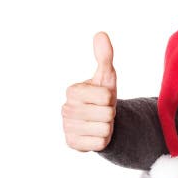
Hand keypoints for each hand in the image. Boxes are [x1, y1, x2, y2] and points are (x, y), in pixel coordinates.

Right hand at [62, 32, 116, 151]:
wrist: (98, 122)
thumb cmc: (101, 98)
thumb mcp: (106, 78)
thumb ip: (104, 57)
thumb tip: (101, 34)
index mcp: (73, 91)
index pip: (106, 97)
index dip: (111, 99)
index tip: (103, 99)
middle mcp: (66, 109)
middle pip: (107, 114)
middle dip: (110, 114)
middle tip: (102, 112)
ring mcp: (67, 127)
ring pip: (105, 129)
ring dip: (108, 128)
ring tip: (99, 122)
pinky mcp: (72, 143)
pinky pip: (99, 144)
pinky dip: (103, 140)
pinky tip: (95, 134)